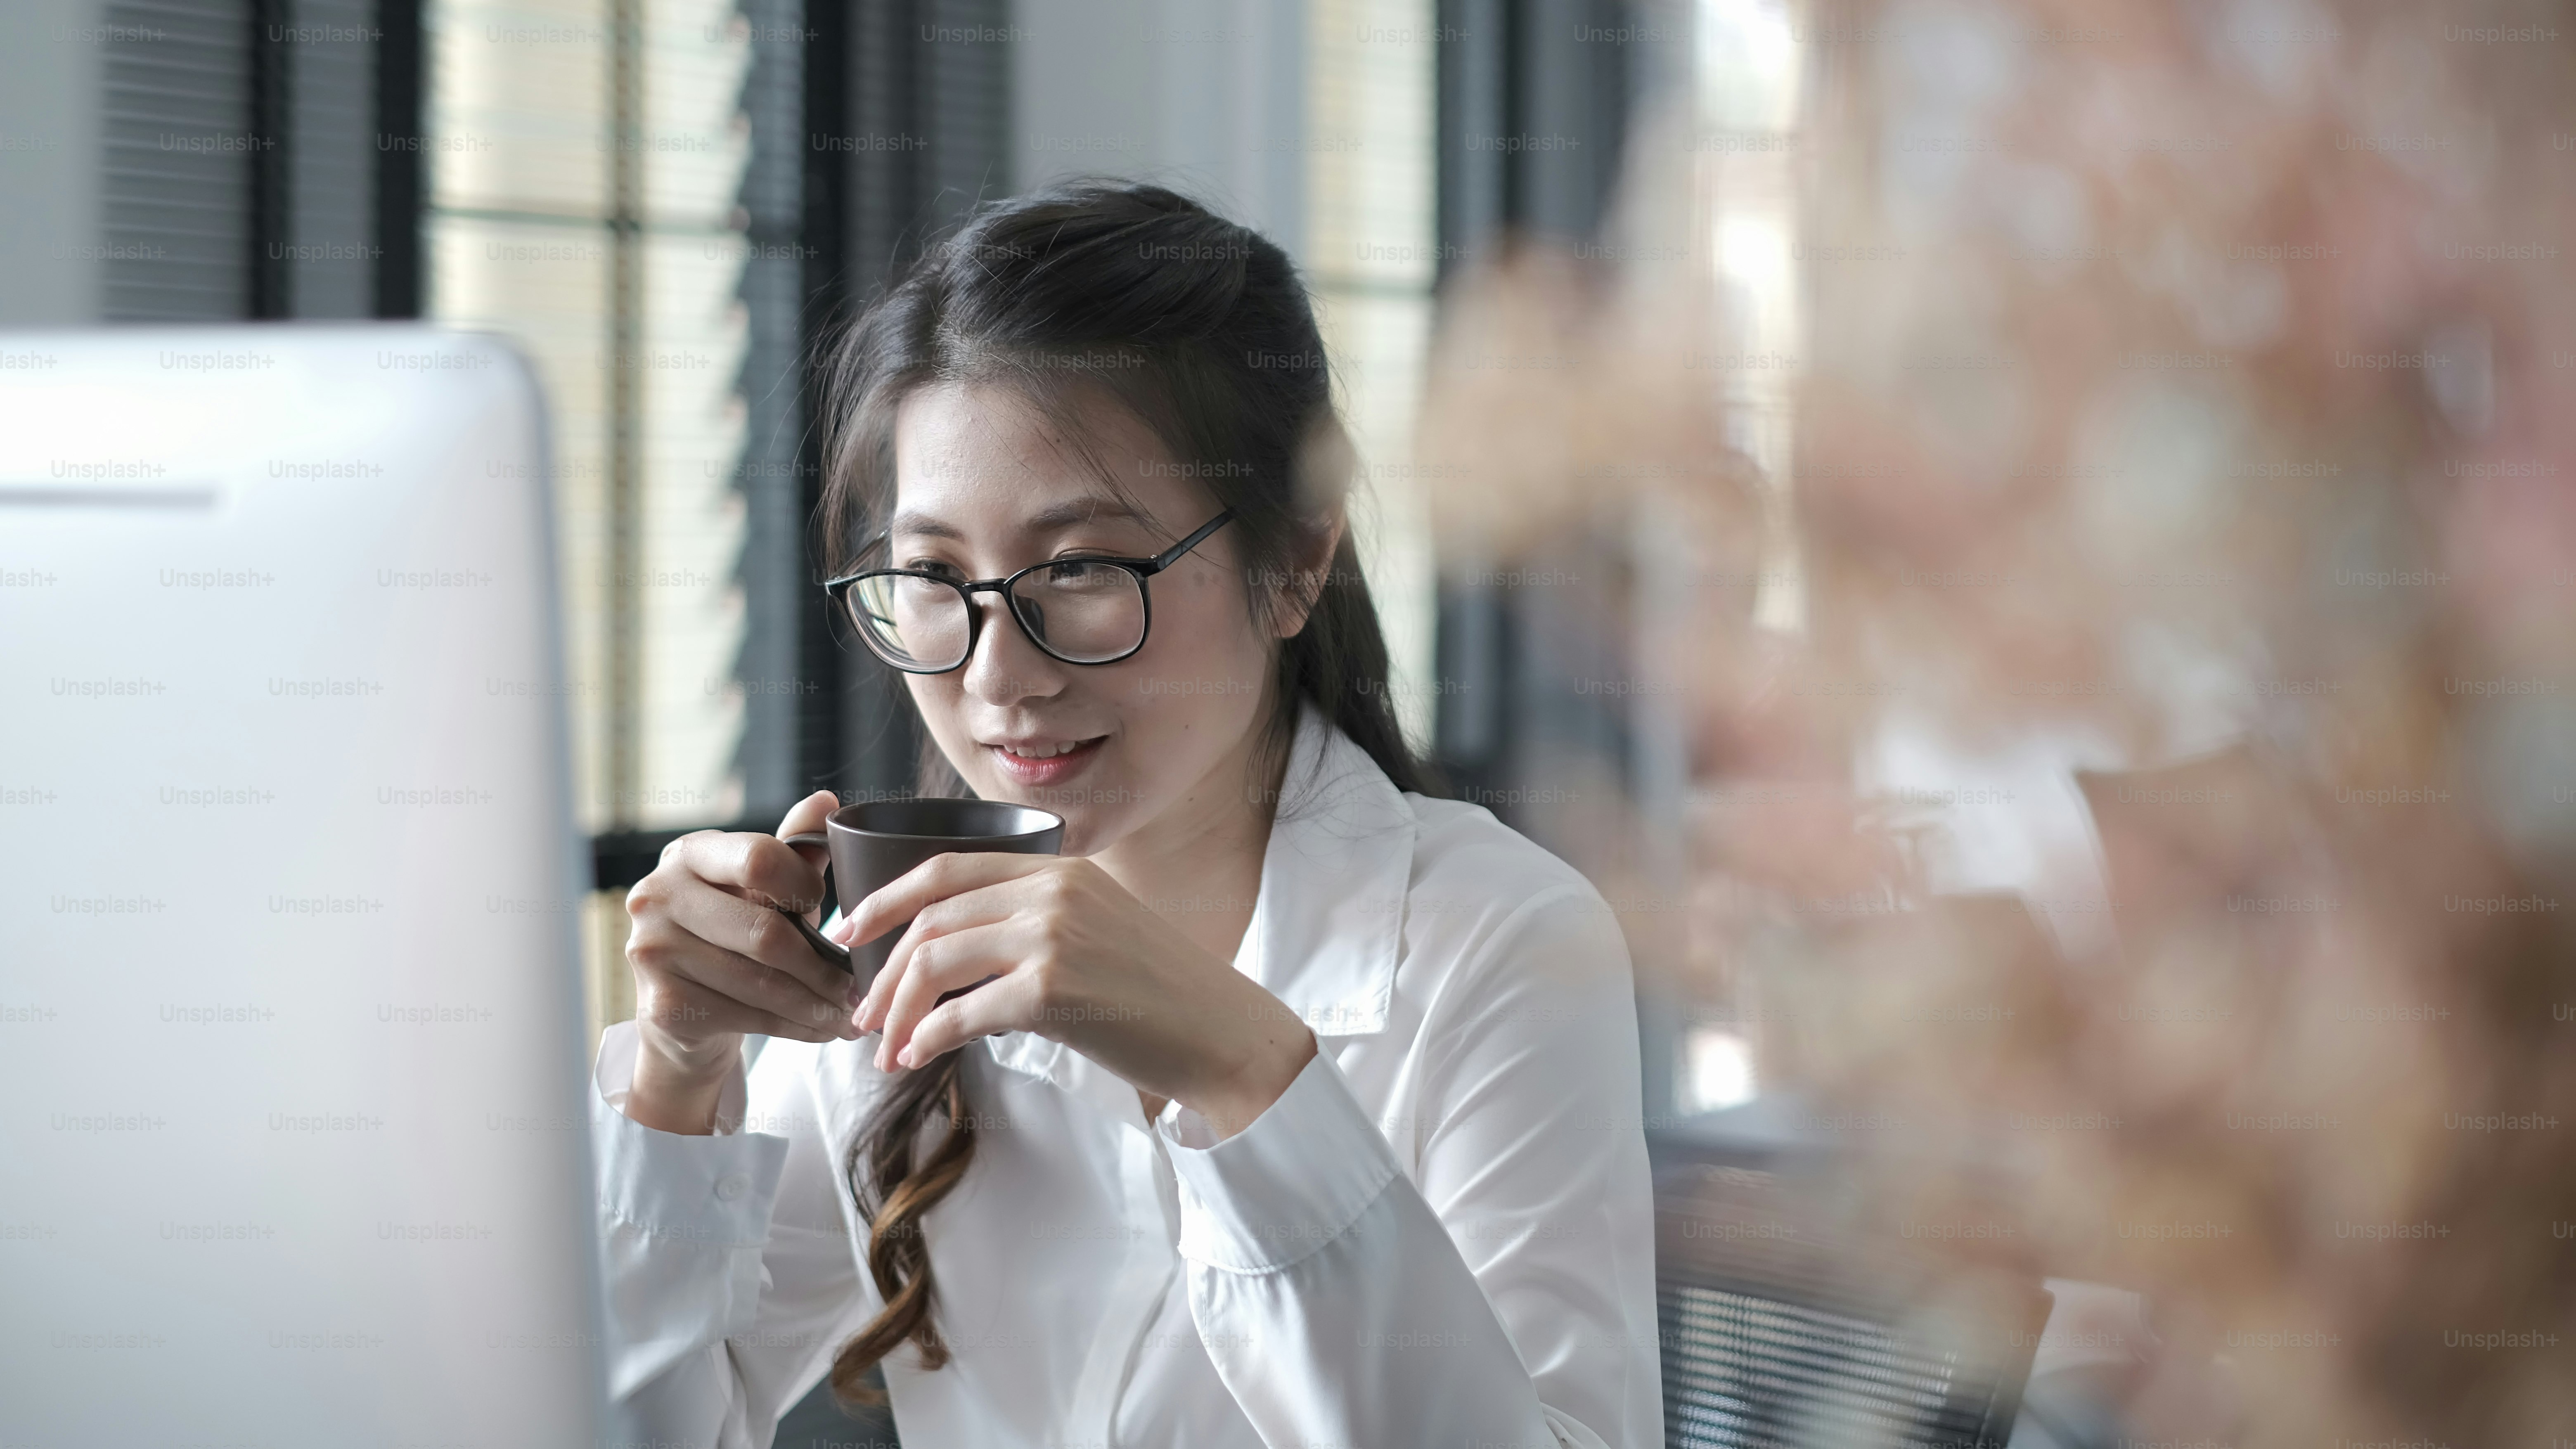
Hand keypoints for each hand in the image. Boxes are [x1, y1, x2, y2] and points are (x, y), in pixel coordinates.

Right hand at [621, 789, 862, 1132]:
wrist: (683, 1016)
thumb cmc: (734, 936)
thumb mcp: (761, 890)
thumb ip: (793, 849)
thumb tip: (827, 801)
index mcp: (687, 854)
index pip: (759, 858)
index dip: (807, 886)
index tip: (840, 916)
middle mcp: (657, 896)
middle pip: (765, 932)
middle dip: (824, 968)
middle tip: (862, 988)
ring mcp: (652, 952)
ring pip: (761, 982)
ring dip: (818, 1004)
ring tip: (852, 1015)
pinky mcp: (660, 1006)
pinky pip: (747, 1017)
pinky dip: (796, 1028)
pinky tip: (822, 1031)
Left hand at [842, 856, 1316, 1138]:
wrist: (1220, 1033)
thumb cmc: (1158, 995)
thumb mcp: (1094, 932)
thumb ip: (1030, 926)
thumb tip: (953, 963)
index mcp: (1059, 869)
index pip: (946, 867)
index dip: (886, 899)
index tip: (851, 933)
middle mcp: (1051, 891)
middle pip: (930, 918)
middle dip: (882, 970)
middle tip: (864, 1013)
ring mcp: (1052, 936)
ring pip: (935, 962)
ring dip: (898, 1010)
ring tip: (887, 1047)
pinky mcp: (1053, 989)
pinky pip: (961, 1012)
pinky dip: (928, 1038)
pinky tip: (918, 1058)